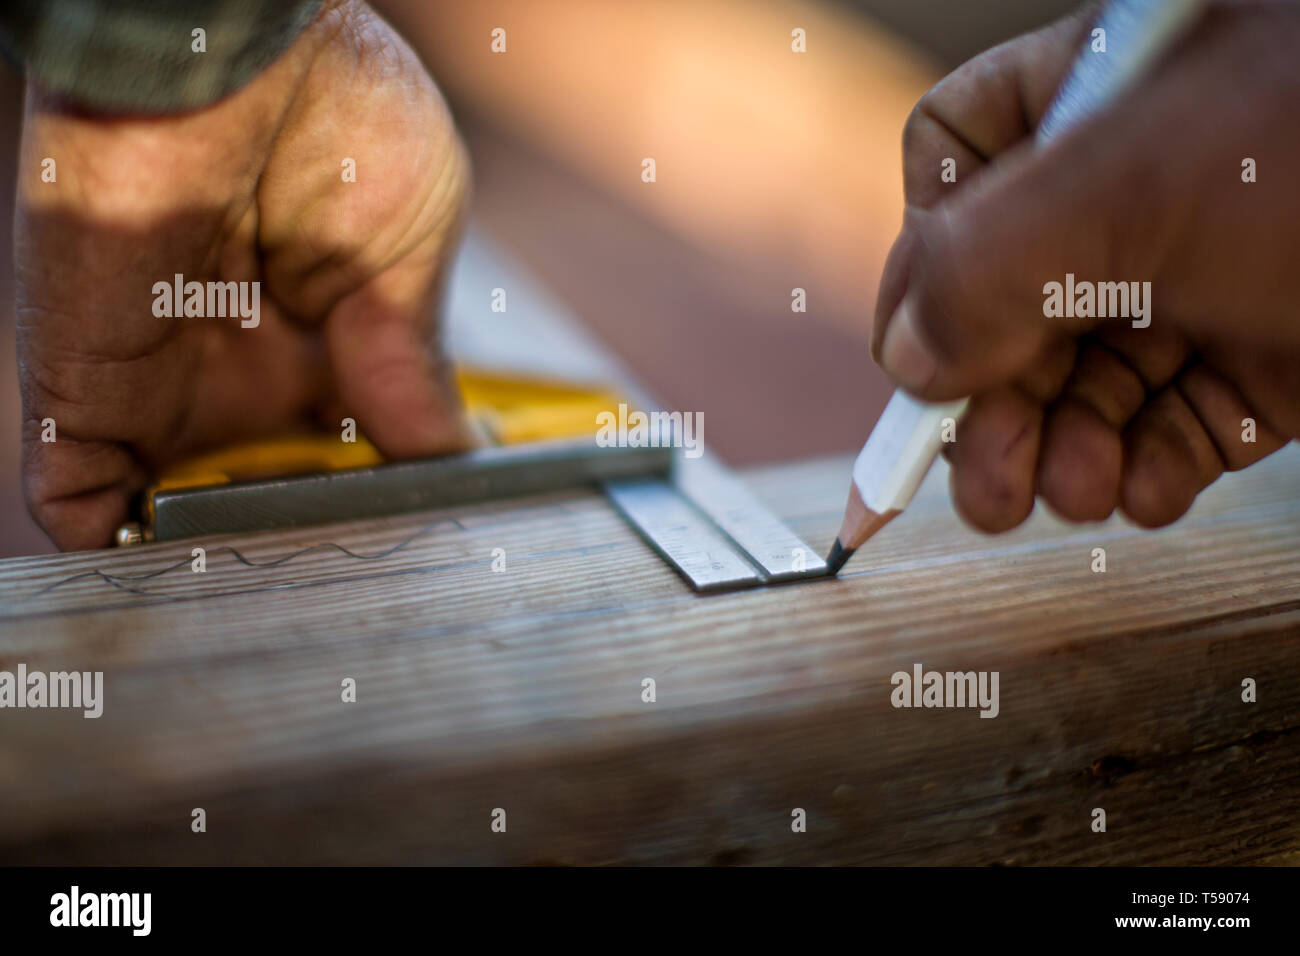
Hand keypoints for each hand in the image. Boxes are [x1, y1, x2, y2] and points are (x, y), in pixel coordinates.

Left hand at [15, 0, 471, 549]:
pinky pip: (86, 505)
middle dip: (313, 550)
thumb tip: (455, 455)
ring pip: (188, 517)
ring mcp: (165, 387)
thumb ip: (415, 361)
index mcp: (323, 335)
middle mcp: (242, 369)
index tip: (426, 546)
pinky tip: (199, 588)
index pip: (349, 449)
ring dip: (232, 568)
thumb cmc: (343, 119)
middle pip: (274, 494)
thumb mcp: (413, 246)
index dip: (383, 502)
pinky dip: (128, 559)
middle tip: (370, 599)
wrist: (235, 51)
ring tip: (301, 621)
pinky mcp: (88, 395)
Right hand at [872, 2, 1299, 532]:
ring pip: (1091, 371)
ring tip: (1065, 495)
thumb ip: (983, 263)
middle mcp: (1147, 182)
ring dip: (1062, 447)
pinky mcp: (1276, 348)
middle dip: (990, 400)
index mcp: (1100, 98)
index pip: (959, 161)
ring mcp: (1212, 269)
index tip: (923, 358)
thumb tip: (908, 355)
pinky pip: (1182, 414)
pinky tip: (1143, 491)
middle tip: (981, 486)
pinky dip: (1151, 465)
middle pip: (1014, 294)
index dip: (925, 261)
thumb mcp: (1139, 190)